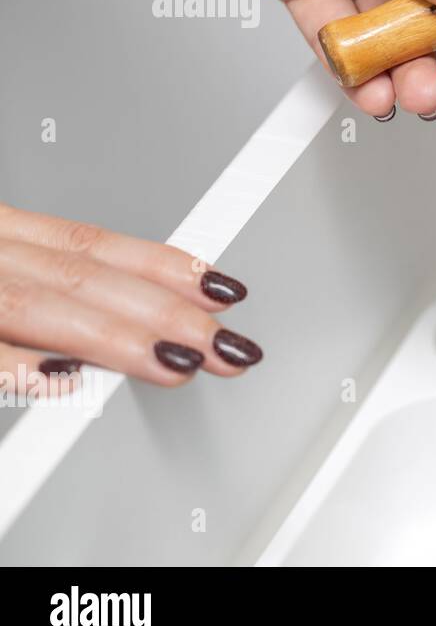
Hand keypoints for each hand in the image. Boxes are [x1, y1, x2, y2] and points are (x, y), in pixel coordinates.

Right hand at [0, 203, 258, 392]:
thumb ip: (46, 290)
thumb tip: (131, 322)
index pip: (93, 245)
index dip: (164, 267)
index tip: (223, 291)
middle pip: (83, 277)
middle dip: (164, 312)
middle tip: (225, 347)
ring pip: (37, 306)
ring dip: (115, 337)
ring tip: (177, 362)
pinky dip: (16, 366)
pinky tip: (65, 380)